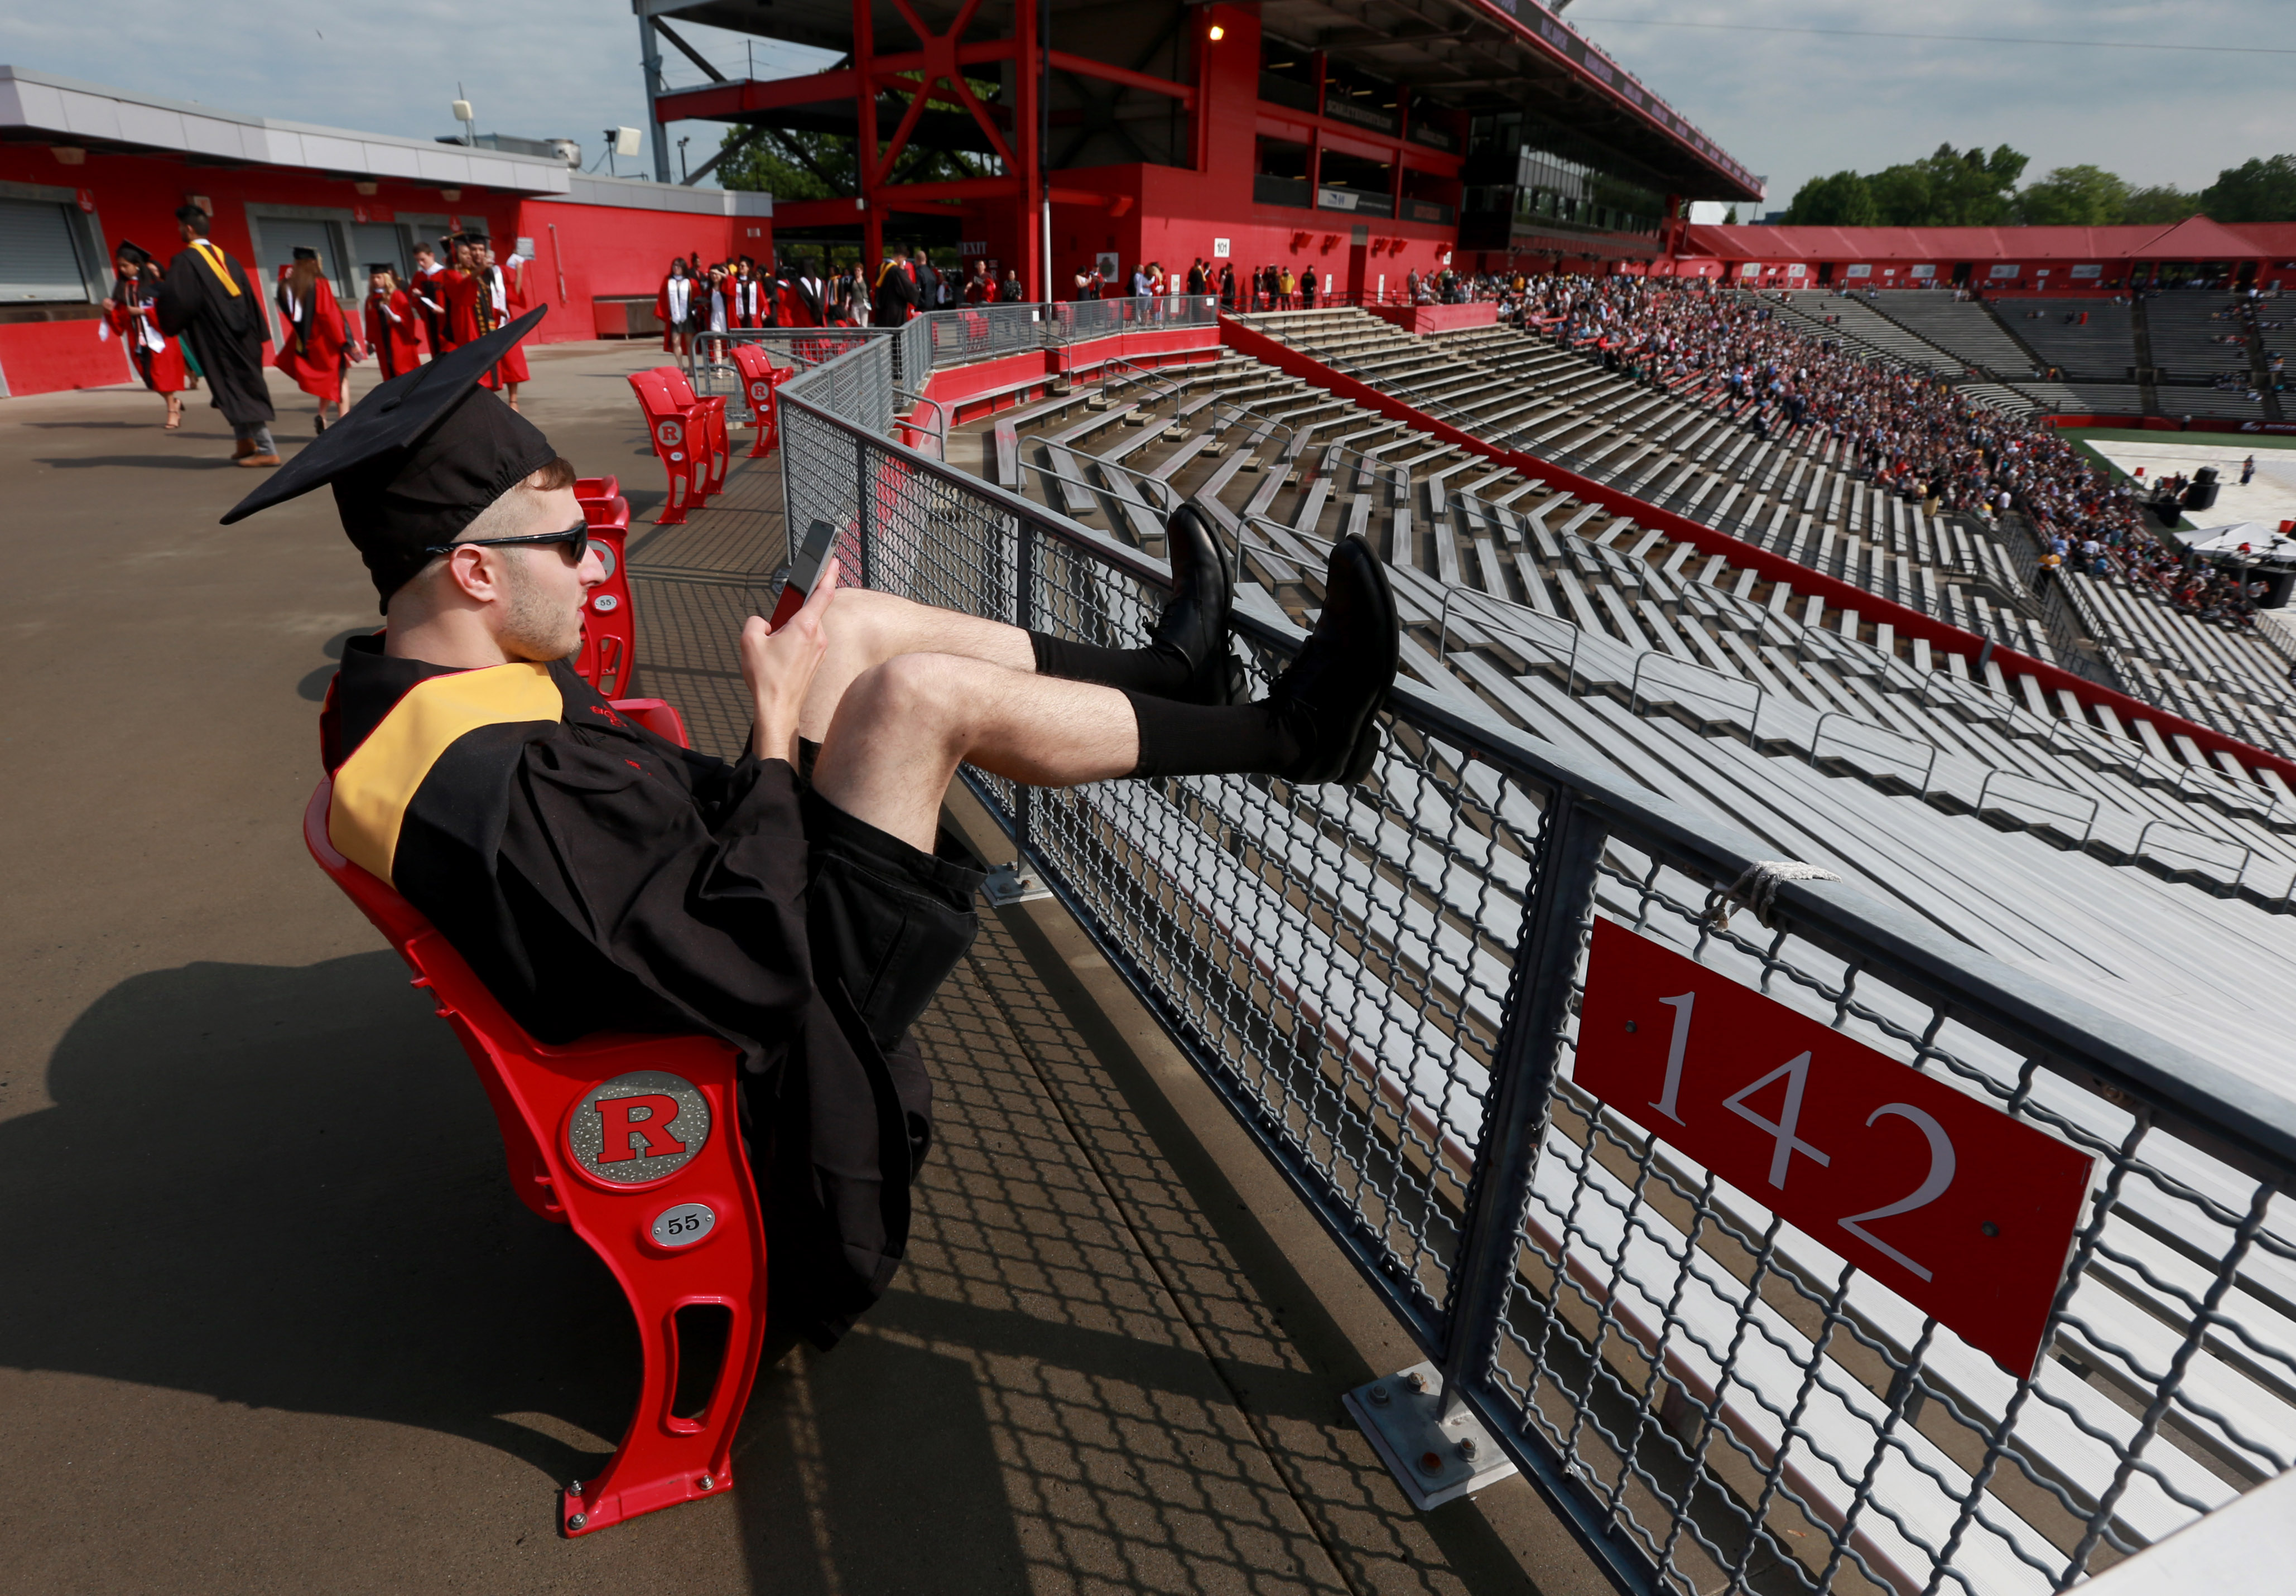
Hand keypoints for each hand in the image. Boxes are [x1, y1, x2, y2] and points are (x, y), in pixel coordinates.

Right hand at [741, 557, 838, 765]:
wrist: (778, 709)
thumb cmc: (767, 679)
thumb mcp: (749, 641)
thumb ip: (754, 621)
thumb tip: (762, 623)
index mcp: (805, 627)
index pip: (822, 593)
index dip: (829, 573)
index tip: (834, 559)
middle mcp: (818, 637)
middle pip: (805, 613)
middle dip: (788, 616)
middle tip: (772, 632)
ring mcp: (819, 650)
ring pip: (803, 629)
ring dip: (788, 632)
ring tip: (773, 652)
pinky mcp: (816, 661)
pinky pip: (804, 643)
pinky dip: (791, 644)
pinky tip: (778, 660)